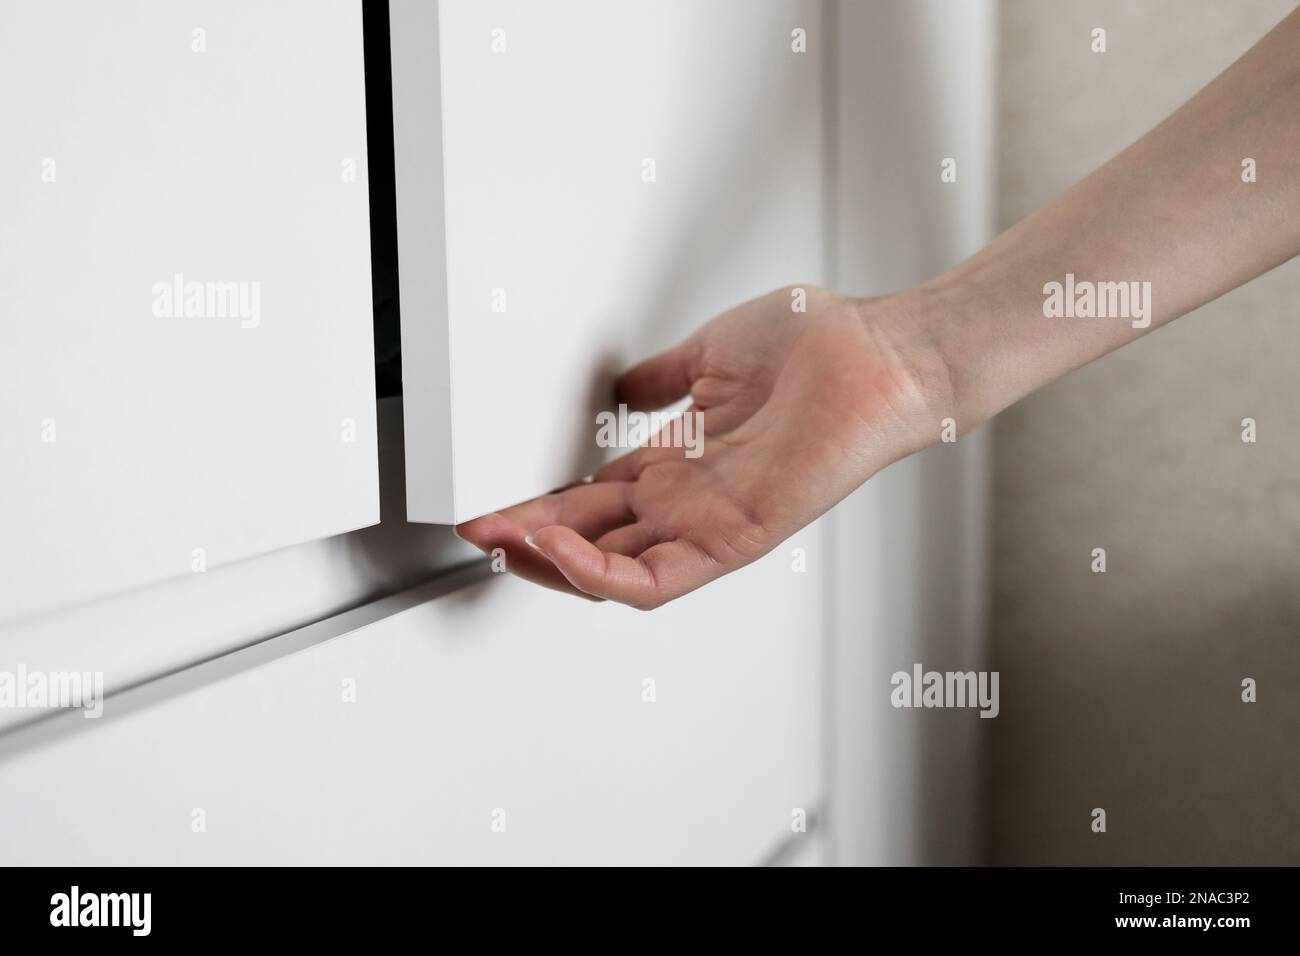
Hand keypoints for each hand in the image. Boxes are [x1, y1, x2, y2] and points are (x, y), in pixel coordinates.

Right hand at [455, 286, 953, 608]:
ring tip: (503, 542)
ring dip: (551, 564)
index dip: (537, 504)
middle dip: (527, 541)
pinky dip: (601, 575)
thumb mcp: (708, 353)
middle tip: (477, 530)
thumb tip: (618, 389)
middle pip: (591, 541)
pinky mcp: (735, 538)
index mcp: (677, 462)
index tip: (491, 501)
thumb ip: (658, 379)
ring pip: (613, 573)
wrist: (875, 350)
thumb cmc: (815, 346)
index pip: (591, 500)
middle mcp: (688, 500)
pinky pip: (655, 578)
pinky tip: (558, 549)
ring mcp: (709, 523)